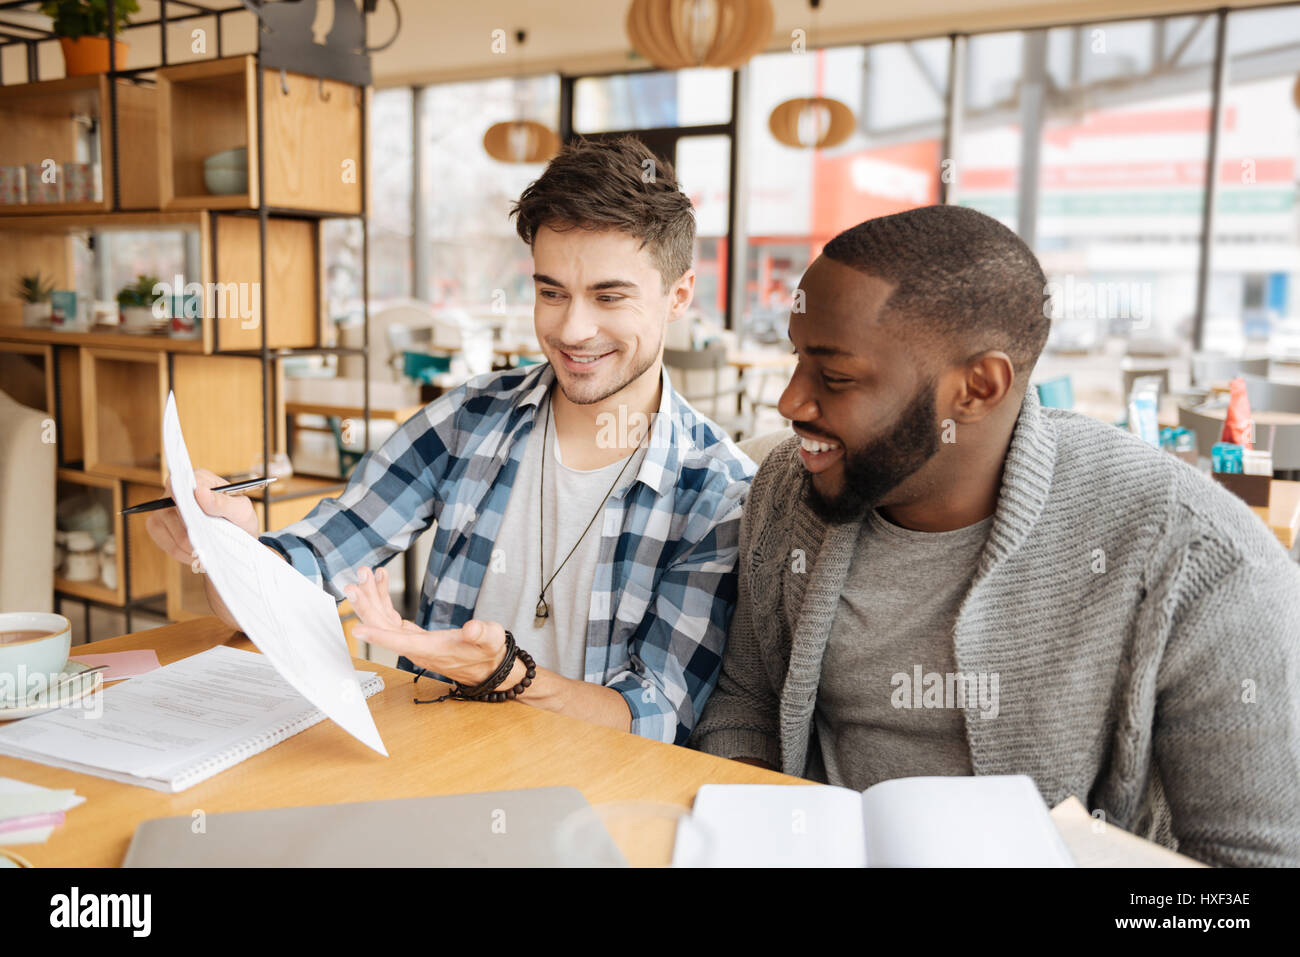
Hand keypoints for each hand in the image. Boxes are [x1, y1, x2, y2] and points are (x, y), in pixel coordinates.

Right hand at [146, 468, 259, 568]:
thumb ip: (223, 502)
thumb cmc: (239, 519)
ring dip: (194, 547)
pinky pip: (167, 545)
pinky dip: (185, 554)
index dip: (191, 504)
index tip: (205, 519)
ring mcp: (162, 509)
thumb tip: (199, 492)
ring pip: (173, 533)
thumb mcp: (242, 511)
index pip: (181, 485)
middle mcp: (175, 491)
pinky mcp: (157, 527)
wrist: (236, 539)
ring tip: (210, 550)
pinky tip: (199, 553)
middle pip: (176, 512)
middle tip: (214, 542)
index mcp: (198, 478)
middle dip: (198, 531)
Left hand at [348, 571, 510, 687]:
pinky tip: (380, 581)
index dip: (378, 636)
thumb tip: (471, 628)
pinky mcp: (412, 635)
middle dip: (368, 603)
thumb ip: (482, 633)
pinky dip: (384, 599)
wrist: (487, 666)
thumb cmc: (488, 653)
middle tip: (357, 580)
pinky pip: (391, 617)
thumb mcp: (491, 640)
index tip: (357, 629)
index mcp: (431, 649)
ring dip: (373, 597)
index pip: (399, 643)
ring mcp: (412, 641)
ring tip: (366, 573)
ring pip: (384, 620)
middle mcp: (416, 647)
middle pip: (383, 626)